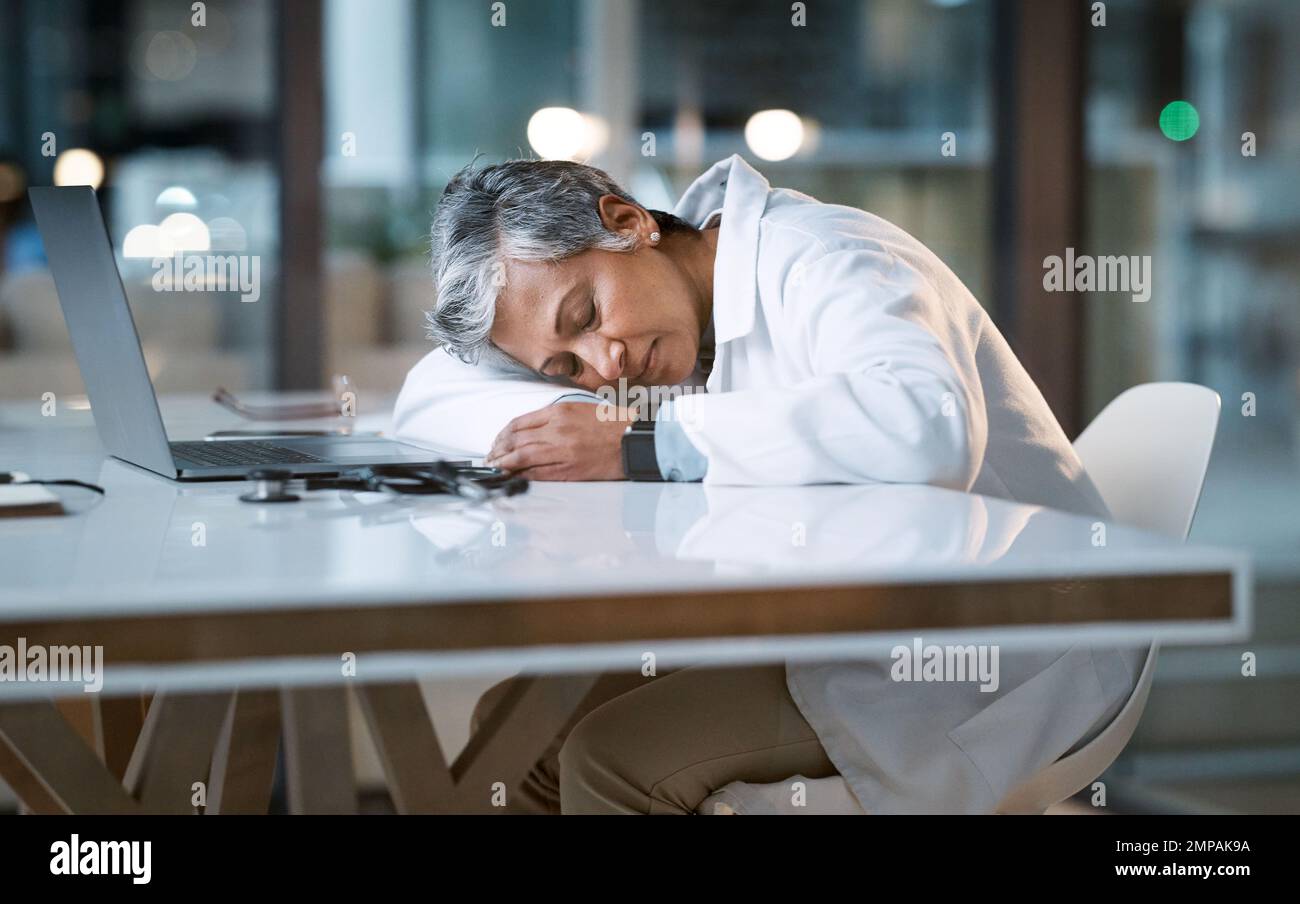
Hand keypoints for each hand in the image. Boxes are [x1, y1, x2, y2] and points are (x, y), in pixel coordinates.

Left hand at [484, 402, 631, 480]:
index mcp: (559, 412)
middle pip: (516, 440)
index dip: (503, 435)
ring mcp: (562, 451)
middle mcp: (556, 430)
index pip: (519, 423)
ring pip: (522, 457)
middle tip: (490, 458)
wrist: (635, 439)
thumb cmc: (612, 425)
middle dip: (499, 451)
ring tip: (496, 468)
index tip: (497, 442)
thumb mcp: (581, 409)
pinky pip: (538, 474)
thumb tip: (531, 429)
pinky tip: (514, 478)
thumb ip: (555, 417)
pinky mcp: (569, 470)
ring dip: (505, 464)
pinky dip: (522, 476)